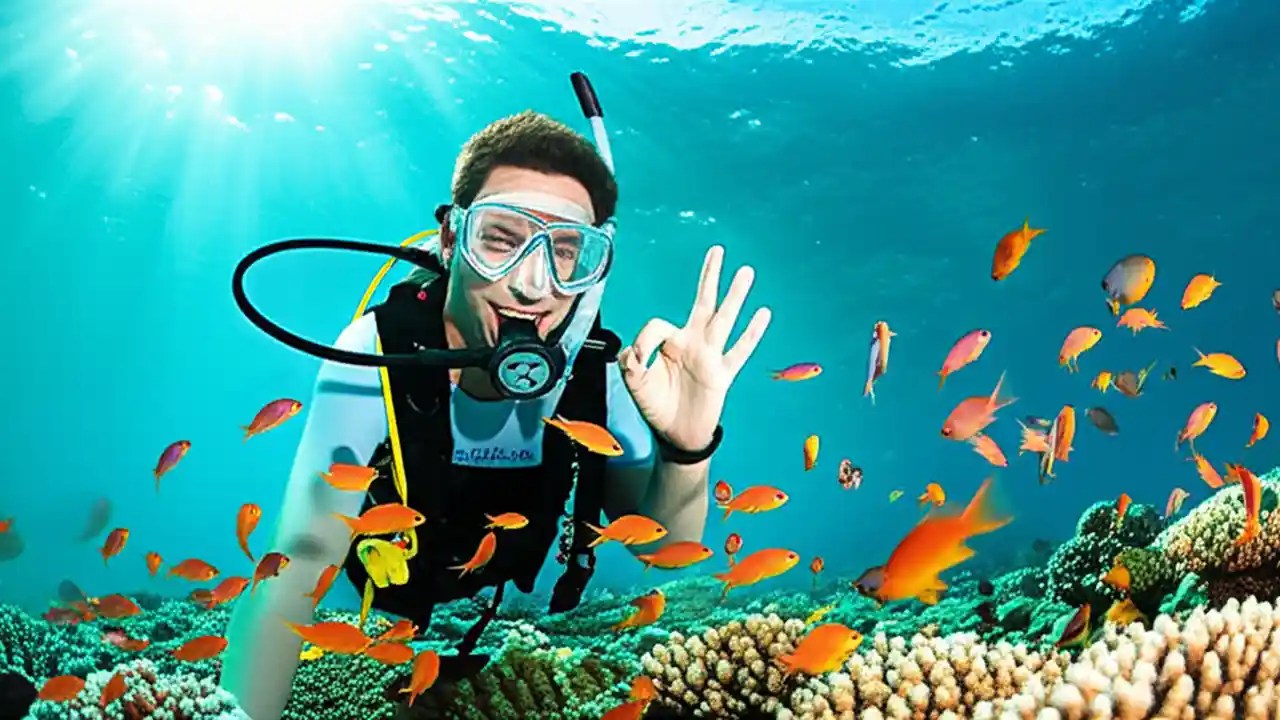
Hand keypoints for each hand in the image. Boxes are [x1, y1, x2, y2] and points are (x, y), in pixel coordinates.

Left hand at [618, 245, 771, 451]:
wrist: (676, 434)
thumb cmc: (656, 405)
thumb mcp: (635, 382)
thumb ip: (631, 362)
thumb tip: (635, 351)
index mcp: (671, 342)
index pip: (659, 325)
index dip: (646, 339)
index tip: (639, 359)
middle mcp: (693, 342)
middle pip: (703, 303)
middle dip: (710, 277)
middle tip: (717, 250)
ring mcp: (710, 356)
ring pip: (724, 319)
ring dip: (734, 296)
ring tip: (746, 272)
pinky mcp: (722, 374)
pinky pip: (739, 351)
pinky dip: (751, 334)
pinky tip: (763, 314)